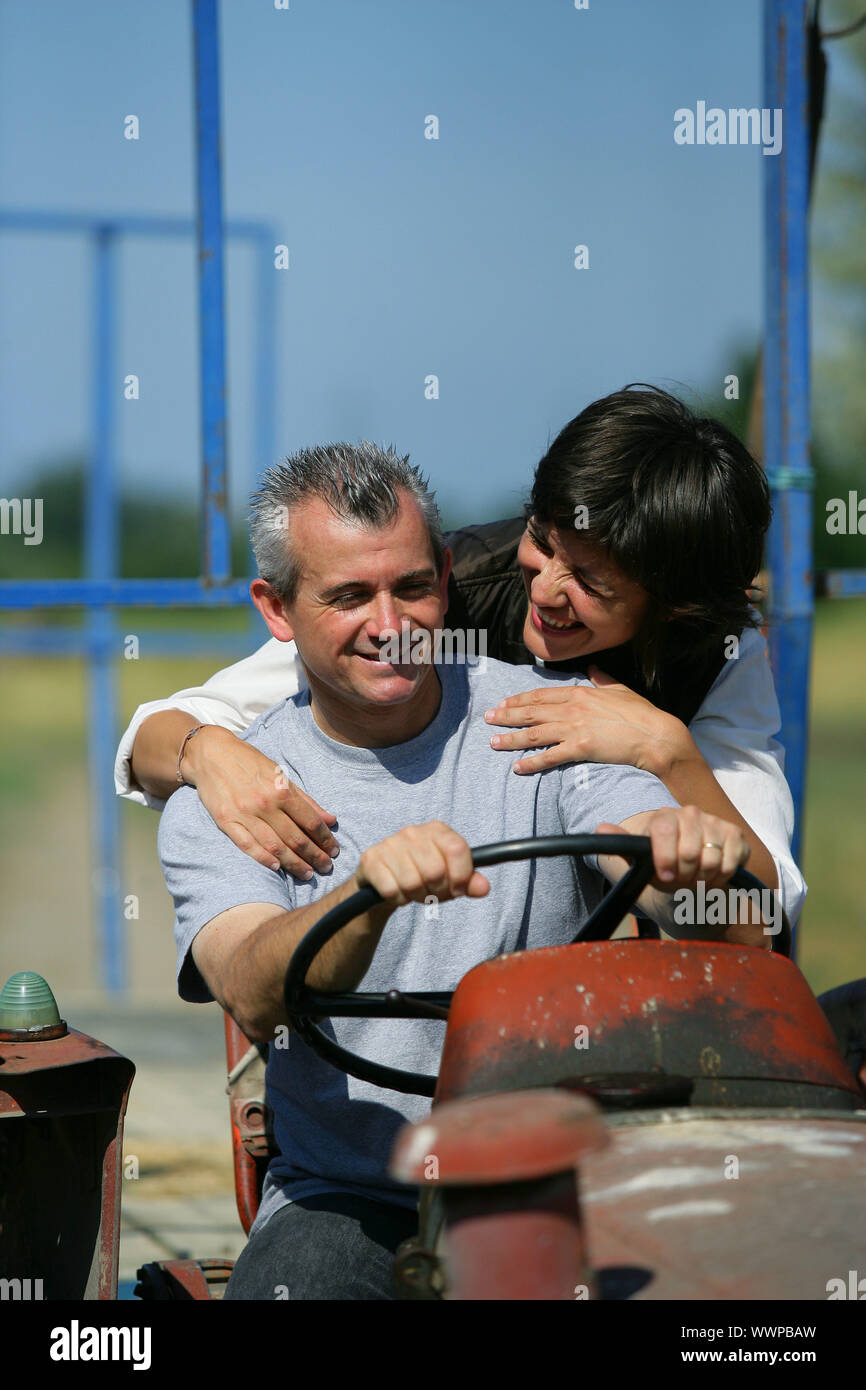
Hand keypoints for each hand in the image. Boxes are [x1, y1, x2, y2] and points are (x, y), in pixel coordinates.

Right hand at [183, 726, 338, 876]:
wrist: (211, 754)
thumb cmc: (249, 762)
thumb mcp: (281, 774)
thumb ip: (306, 800)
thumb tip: (330, 819)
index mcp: (281, 790)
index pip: (310, 821)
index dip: (325, 839)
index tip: (334, 850)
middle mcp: (264, 804)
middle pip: (295, 838)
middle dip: (314, 856)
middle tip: (326, 868)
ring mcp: (244, 814)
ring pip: (274, 846)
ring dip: (294, 863)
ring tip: (307, 874)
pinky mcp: (225, 821)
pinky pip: (247, 845)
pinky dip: (263, 859)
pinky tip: (278, 868)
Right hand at [355, 821, 489, 907]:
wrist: (383, 881)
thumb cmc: (422, 877)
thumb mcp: (449, 878)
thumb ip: (469, 882)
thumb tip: (484, 888)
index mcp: (437, 830)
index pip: (458, 849)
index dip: (461, 876)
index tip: (457, 889)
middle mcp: (413, 831)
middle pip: (435, 871)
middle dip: (436, 891)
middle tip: (431, 892)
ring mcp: (390, 843)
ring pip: (413, 882)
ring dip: (416, 896)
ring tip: (413, 891)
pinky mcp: (371, 859)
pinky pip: (392, 890)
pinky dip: (398, 899)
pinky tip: (397, 892)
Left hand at [484, 666, 691, 775]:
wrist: (655, 735)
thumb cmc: (641, 713)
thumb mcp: (620, 690)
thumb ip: (603, 679)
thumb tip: (594, 668)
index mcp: (580, 692)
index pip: (541, 695)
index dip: (519, 699)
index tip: (504, 703)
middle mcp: (573, 708)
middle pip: (532, 712)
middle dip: (507, 716)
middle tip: (488, 719)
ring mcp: (575, 728)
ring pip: (535, 733)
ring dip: (511, 738)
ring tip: (493, 742)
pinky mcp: (581, 748)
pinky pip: (550, 756)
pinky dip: (532, 762)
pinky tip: (518, 767)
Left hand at [596, 806, 749, 891]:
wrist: (688, 872)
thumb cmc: (659, 867)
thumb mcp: (637, 860)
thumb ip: (621, 844)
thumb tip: (600, 828)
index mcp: (663, 817)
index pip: (663, 832)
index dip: (664, 859)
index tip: (663, 876)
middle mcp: (690, 813)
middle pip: (689, 852)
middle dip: (683, 875)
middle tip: (680, 880)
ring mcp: (714, 822)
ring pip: (711, 860)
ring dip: (702, 879)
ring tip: (695, 879)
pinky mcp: (735, 834)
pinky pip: (730, 862)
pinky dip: (721, 876)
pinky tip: (713, 875)